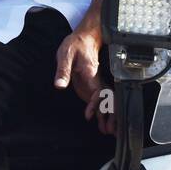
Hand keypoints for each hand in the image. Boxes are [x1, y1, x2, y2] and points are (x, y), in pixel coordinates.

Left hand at [54, 0, 114, 134]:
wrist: (84, 38)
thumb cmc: (75, 45)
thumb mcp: (65, 55)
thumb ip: (63, 70)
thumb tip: (60, 85)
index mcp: (91, 72)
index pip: (98, 90)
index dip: (95, 103)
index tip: (89, 115)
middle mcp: (97, 79)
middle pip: (108, 99)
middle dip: (110, 115)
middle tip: (109, 131)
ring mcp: (96, 84)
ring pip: (107, 101)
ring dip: (109, 116)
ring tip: (109, 132)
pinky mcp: (92, 87)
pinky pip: (101, 101)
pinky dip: (103, 113)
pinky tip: (102, 124)